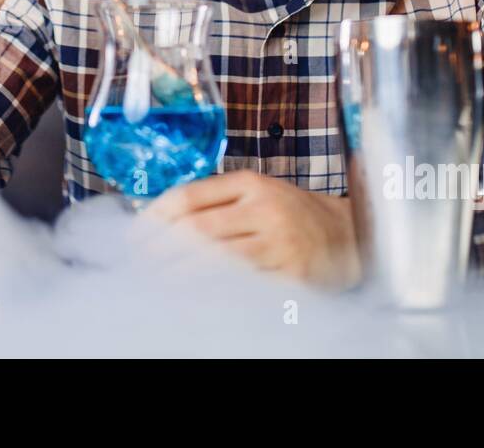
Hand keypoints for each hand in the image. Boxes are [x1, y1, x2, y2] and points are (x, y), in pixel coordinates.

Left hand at [143, 170, 363, 289]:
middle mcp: (265, 208)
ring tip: (154, 285)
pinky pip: (242, 288)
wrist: (350, 235)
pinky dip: (211, 295)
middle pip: (197, 231)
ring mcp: (280, 243)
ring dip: (178, 277)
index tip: (132, 238)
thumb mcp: (256, 194)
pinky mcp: (293, 276)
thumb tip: (156, 223)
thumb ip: (214, 202)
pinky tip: (191, 300)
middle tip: (136, 268)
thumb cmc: (292, 215)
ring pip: (216, 262)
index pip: (189, 197)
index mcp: (251, 183)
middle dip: (159, 253)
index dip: (153, 219)